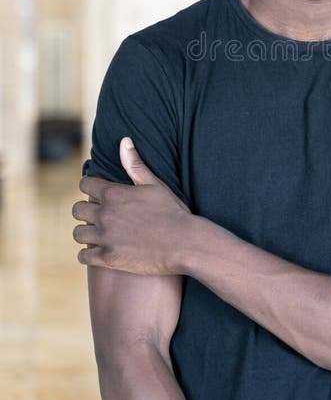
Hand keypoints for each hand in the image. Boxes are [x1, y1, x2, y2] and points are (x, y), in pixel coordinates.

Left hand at [72, 137, 191, 273]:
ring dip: (86, 232)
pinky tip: (98, 251)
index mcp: (114, 194)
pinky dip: (88, 254)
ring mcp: (105, 237)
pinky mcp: (108, 258)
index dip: (90, 187)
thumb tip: (124, 140)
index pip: (85, 184)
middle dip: (85, 210)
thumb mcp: (154, 184)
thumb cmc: (172, 211)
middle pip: (77, 209)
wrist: (184, 244)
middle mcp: (105, 214)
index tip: (97, 192)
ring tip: (96, 233)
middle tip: (97, 215)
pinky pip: (83, 256)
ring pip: (78, 233)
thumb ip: (135, 164)